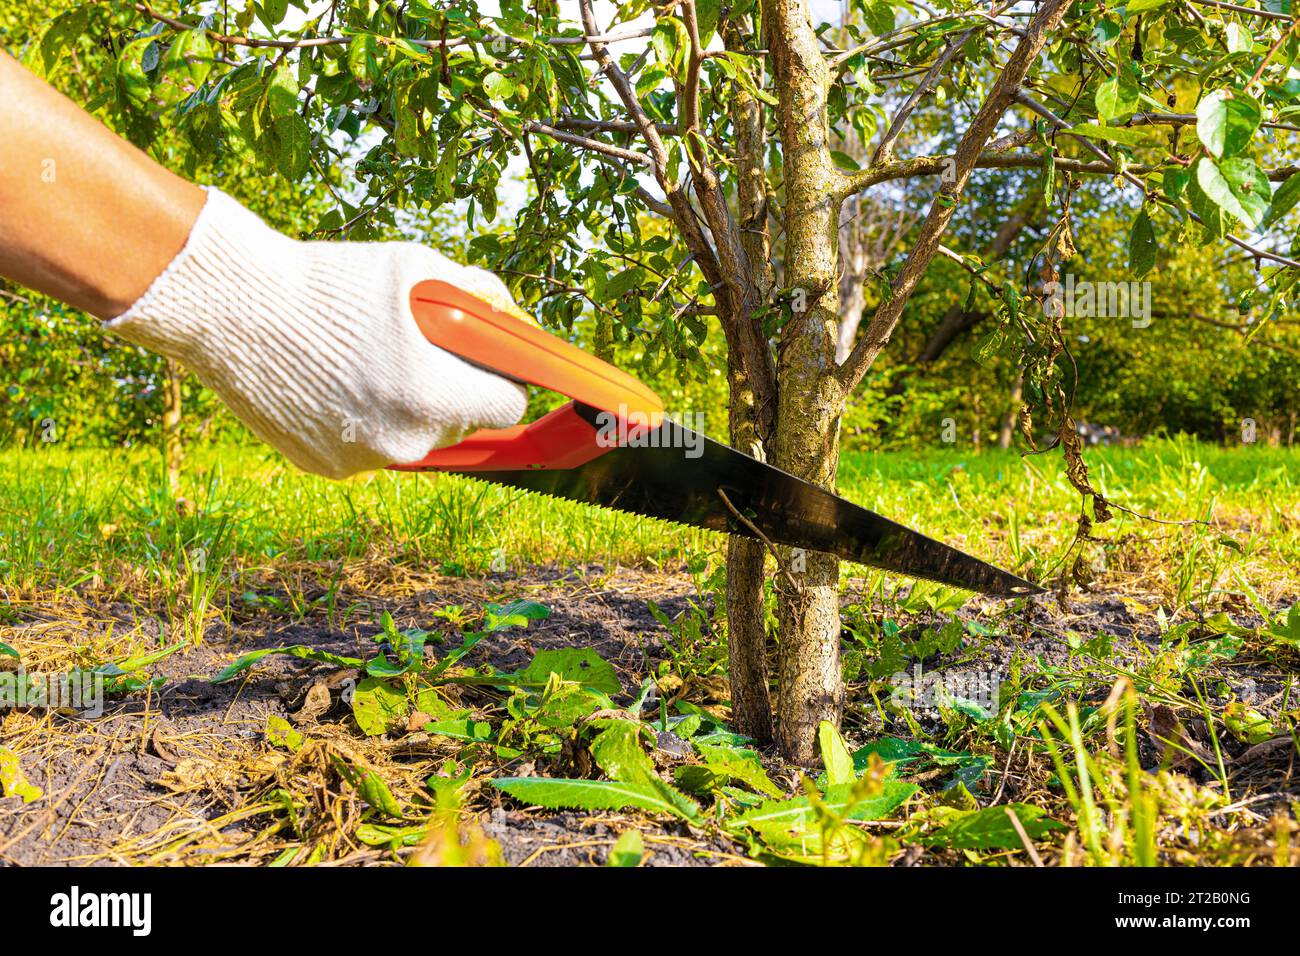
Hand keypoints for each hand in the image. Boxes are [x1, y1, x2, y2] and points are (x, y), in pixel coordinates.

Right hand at [106, 189, 526, 477]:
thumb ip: (481, 296)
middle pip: (462, 424)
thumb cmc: (331, 283)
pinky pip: (369, 446)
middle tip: (418, 350)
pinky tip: (334, 380)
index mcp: (433, 396)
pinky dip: (364, 419)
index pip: (507, 407)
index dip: (503, 379)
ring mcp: (361, 461)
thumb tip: (515, 320)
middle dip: (453, 390)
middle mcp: (403, 441)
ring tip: (367, 359)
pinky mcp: (325, 467)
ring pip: (415, 437)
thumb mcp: (417, 269)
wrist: (232, 308)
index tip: (488, 363)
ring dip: (408, 406)